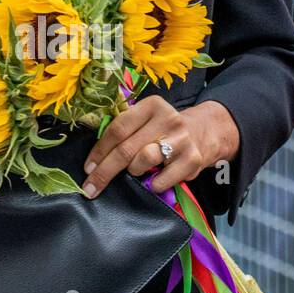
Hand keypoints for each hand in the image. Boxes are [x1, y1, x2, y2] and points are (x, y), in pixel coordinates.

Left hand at [82, 97, 239, 196]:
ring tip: (136, 170)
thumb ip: (126, 131)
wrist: (205, 133)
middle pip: (126, 148)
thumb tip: (95, 159)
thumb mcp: (147, 120)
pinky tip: (154, 181)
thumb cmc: (164, 129)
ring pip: (144, 160)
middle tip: (91, 187)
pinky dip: (153, 184)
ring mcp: (182, 139)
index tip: (88, 168)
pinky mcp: (193, 160)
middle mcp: (168, 119)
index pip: (118, 128)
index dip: (100, 150)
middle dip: (105, 171)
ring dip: (134, 170)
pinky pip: (163, 179)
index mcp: (151, 105)